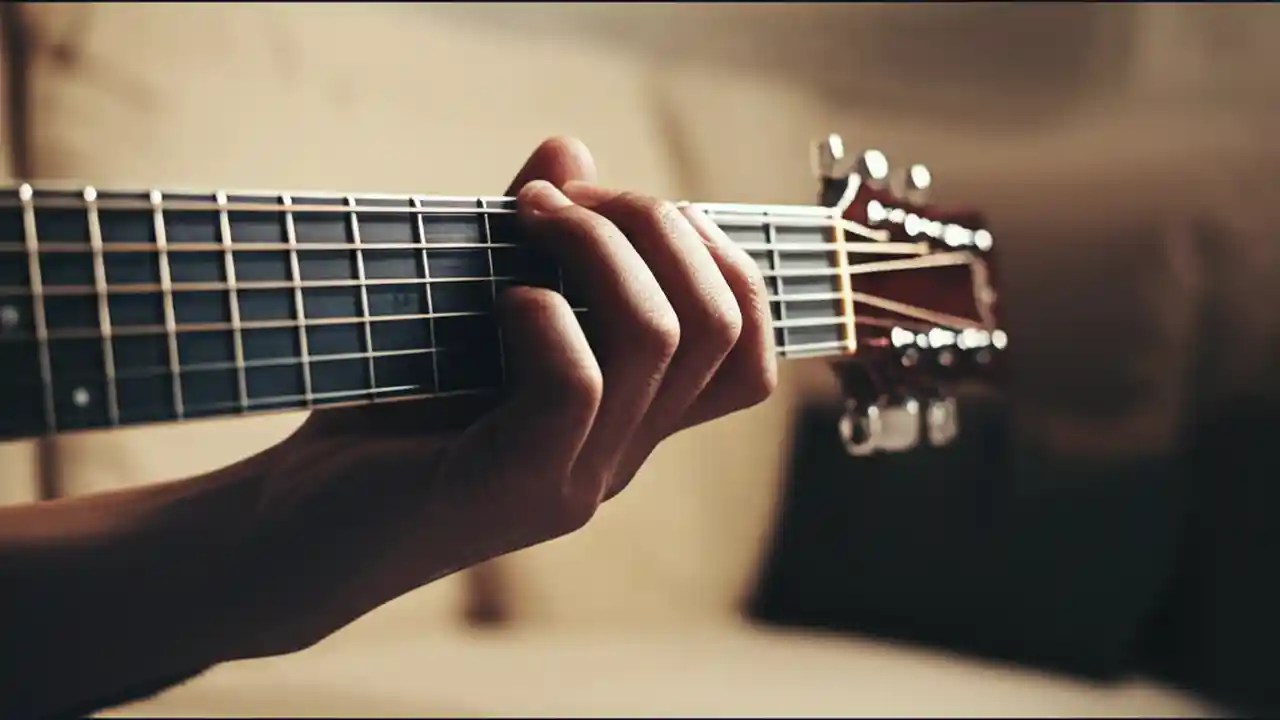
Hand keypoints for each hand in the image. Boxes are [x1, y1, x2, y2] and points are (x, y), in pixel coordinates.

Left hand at [223, 137, 776, 656]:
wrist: (298, 528)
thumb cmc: (386, 416)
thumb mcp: (468, 313)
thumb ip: (531, 241)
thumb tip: (569, 149)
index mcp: (626, 419)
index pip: (746, 351)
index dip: (726, 262)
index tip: (639, 209)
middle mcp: (621, 454)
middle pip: (719, 325)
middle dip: (660, 227)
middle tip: (571, 199)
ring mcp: (576, 477)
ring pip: (656, 339)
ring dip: (598, 248)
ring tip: (528, 219)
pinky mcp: (513, 486)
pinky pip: (574, 384)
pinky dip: (544, 316)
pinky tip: (497, 300)